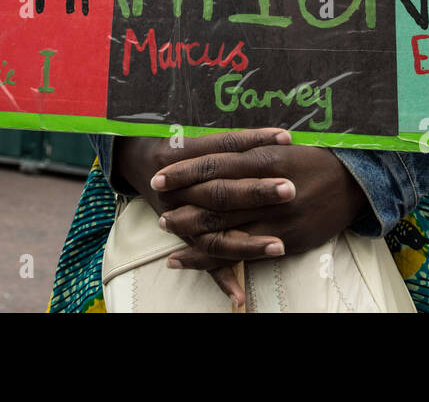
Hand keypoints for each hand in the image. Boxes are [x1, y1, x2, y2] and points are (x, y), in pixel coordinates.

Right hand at [116, 129, 298, 306]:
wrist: (137, 158)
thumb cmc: (178, 142)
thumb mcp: (198, 130)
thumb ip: (234, 140)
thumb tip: (284, 138)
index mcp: (183, 153)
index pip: (225, 146)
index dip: (256, 141)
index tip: (287, 139)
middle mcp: (180, 187)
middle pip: (222, 191)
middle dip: (257, 191)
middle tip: (290, 190)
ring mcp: (179, 214)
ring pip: (214, 233)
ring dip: (248, 243)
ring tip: (279, 246)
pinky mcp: (183, 234)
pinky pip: (205, 259)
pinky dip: (222, 278)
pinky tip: (240, 297)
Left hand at [155, 142, 365, 260]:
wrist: (354, 183)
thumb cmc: (314, 160)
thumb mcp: (281, 148)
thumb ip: (249, 150)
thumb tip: (212, 149)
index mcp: (264, 158)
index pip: (214, 164)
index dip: (184, 172)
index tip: (161, 175)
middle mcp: (267, 187)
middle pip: (213, 196)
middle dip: (182, 201)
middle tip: (159, 205)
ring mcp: (275, 217)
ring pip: (223, 226)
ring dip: (191, 230)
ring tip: (167, 229)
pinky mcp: (284, 241)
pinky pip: (242, 253)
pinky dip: (213, 258)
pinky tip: (191, 259)